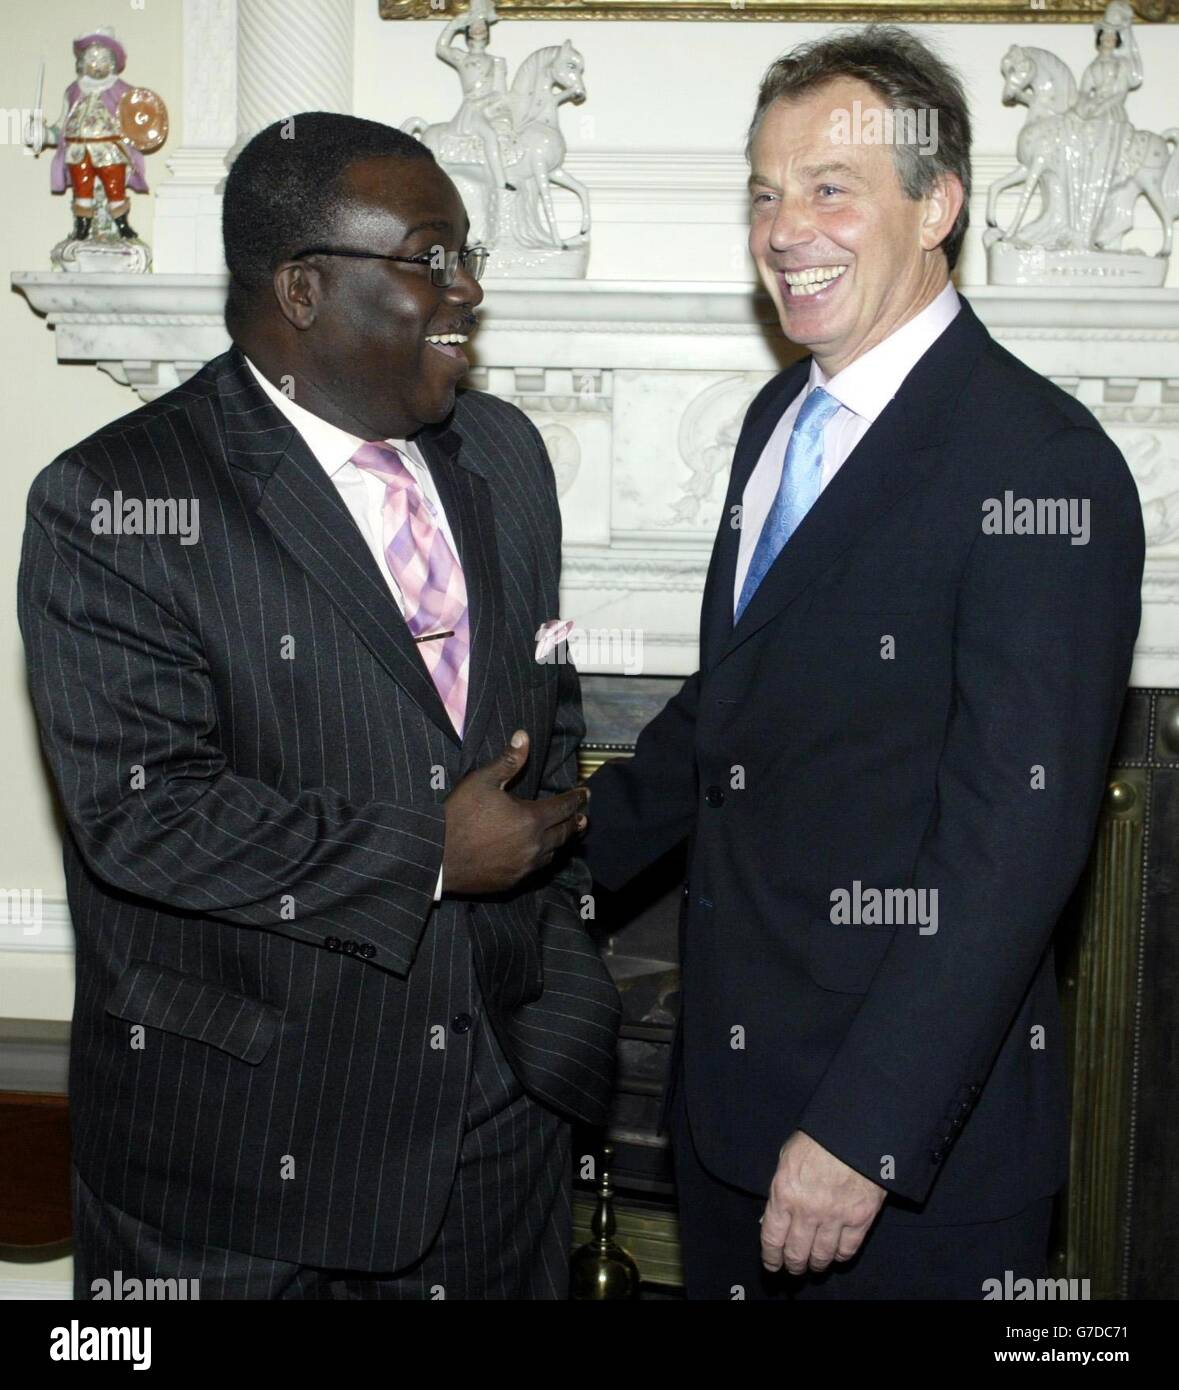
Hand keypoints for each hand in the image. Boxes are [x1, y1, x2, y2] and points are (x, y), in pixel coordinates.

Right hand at [441, 730, 587, 895]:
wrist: (436, 857)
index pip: (563, 806)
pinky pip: (537, 869)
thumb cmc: (458, 816)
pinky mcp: (513, 882)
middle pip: (564, 832)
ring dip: (562, 841)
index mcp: (531, 819)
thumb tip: (524, 736)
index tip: (586, 793)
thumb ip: (508, 761)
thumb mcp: (482, 782)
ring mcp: (525, 866)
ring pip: (553, 853)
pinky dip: (545, 858)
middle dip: (574, 820)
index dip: (577, 798)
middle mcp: (535, 845)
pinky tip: (543, 855)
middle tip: (583, 815)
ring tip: (568, 834)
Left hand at [759, 1131, 886, 1275]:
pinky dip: (840, 1256)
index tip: (772, 1265)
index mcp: (785, 1193)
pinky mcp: (860, 1218)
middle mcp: (807, 1210)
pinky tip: (836, 1254)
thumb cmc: (819, 1138)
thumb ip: (781, 1188)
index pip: (772, 1238)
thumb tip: (775, 1216)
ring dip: (816, 1264)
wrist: (855, 1130)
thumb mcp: (788, 1158)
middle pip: (796, 1253)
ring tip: (814, 1264)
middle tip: (794, 1268)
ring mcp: (835, 1217)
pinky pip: (847, 1249)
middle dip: (793, 1265)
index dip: (771, 1257)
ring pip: (821, 1256)